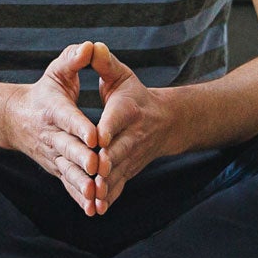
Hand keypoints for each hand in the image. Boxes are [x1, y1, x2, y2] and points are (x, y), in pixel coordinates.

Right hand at [6, 42, 104, 214]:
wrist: (16, 119)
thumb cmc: (45, 92)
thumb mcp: (57, 71)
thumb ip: (73, 59)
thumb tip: (89, 46)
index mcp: (53, 109)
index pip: (68, 118)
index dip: (81, 126)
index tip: (95, 135)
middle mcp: (51, 135)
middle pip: (67, 148)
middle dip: (82, 159)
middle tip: (97, 168)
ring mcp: (52, 155)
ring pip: (68, 171)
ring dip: (80, 184)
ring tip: (95, 195)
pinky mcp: (56, 169)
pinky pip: (68, 185)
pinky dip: (78, 197)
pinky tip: (93, 210)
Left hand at [88, 43, 178, 212]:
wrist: (165, 122)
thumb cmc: (135, 94)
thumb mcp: (121, 74)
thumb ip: (104, 62)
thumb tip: (92, 47)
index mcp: (128, 109)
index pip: (117, 119)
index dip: (108, 127)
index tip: (98, 137)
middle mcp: (133, 135)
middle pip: (118, 150)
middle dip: (106, 163)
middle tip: (94, 173)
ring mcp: (132, 155)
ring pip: (118, 172)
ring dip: (106, 186)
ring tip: (93, 198)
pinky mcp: (130, 170)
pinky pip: (120, 185)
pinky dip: (109, 198)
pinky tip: (96, 210)